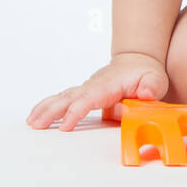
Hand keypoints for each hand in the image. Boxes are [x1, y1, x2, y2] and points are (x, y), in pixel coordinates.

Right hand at [26, 52, 168, 130]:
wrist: (137, 61)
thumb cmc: (145, 73)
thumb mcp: (155, 80)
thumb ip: (151, 87)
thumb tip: (145, 94)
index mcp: (108, 86)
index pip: (88, 99)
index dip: (76, 112)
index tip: (65, 126)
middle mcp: (93, 86)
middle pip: (69, 97)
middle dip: (51, 111)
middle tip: (35, 124)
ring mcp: (86, 88)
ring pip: (62, 97)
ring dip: (46, 109)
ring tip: (31, 122)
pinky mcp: (83, 92)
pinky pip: (63, 99)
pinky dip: (48, 106)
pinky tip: (37, 115)